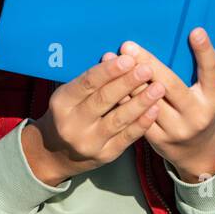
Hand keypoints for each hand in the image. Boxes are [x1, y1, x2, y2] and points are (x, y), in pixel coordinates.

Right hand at [22, 54, 165, 186]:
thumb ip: (91, 82)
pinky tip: (154, 109)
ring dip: (140, 102)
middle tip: (146, 69)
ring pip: (118, 119)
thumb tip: (119, 58)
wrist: (56, 154)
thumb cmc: (68, 115)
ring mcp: (89, 142)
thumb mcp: (69, 96)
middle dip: (127, 83)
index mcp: (61, 103)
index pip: (87, 83)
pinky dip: (142, 123)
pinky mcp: (105, 155)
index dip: (109, 71)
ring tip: (158, 88)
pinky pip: (127, 137)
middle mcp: (72, 124)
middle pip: (104, 100)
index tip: (128, 59)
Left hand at [102, 27, 214, 182]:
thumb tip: (183, 35)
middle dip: (147, 64)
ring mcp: (177, 129)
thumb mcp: (206, 92)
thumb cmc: (198, 109)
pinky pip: (136, 116)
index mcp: (213, 98)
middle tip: (128, 47)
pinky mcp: (159, 140)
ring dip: (128, 79)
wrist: (196, 151)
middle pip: (170, 85)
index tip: (195, 32)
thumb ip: (196, 70)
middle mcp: (197, 114)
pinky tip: (109, 84)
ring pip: (148, 100)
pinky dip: (122, 98)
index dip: (205, 52)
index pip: (212, 72)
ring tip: (113, 60)